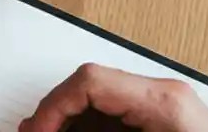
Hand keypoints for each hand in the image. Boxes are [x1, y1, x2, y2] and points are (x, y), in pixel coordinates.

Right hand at [20, 63, 207, 131]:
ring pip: (101, 98)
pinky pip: (118, 113)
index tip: (39, 131)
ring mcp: (168, 104)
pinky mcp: (167, 118)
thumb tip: (54, 131)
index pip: (90, 81)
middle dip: (57, 113)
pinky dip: (93, 126)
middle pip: (91, 85)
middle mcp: (166, 94)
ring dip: (73, 120)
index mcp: (163, 101)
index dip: (54, 106)